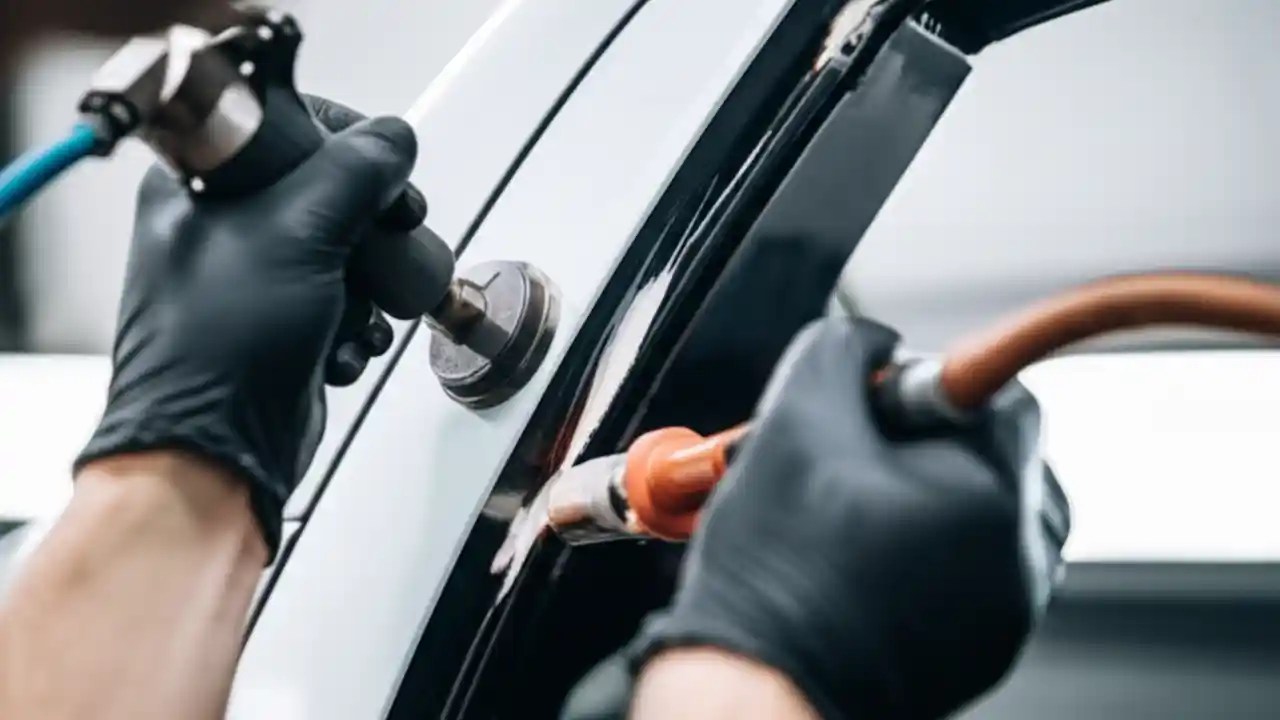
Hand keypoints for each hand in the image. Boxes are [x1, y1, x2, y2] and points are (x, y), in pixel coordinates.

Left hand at [76, 111, 416, 558]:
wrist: (218, 450)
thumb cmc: (222, 346)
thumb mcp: (297, 232)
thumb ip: (355, 173)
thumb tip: (392, 140)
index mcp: (202, 182)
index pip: (293, 127)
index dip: (349, 148)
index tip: (384, 177)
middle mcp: (223, 224)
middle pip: (331, 195)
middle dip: (369, 234)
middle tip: (382, 247)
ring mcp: (253, 277)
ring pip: (346, 253)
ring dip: (366, 290)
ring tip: (352, 314)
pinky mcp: (281, 323)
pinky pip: (344, 302)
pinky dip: (355, 327)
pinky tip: (341, 347)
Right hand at [627, 317, 1057, 718]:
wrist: (763, 686)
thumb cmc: (776, 567)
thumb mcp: (794, 419)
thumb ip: (843, 349)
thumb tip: (871, 340)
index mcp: (993, 491)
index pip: (995, 392)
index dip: (922, 381)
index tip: (869, 399)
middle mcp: (1019, 554)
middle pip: (997, 453)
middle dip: (925, 441)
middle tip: (848, 456)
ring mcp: (1005, 610)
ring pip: (984, 513)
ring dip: (928, 495)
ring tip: (850, 512)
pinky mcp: (979, 649)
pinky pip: (968, 570)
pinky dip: (924, 551)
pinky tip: (858, 558)